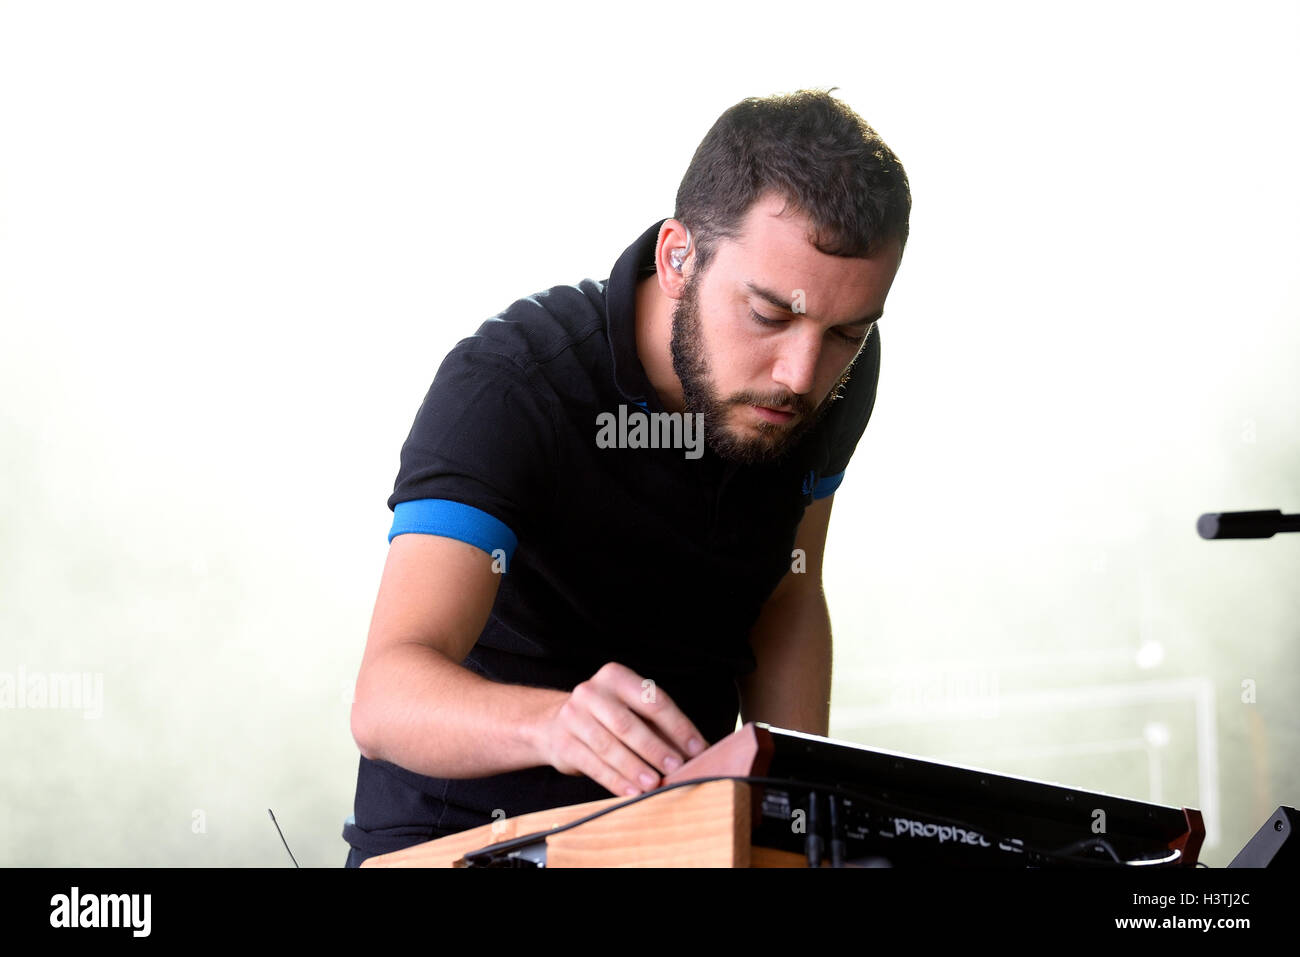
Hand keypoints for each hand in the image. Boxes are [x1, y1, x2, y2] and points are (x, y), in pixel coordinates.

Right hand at [531, 662, 707, 796]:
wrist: (554, 724)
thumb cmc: (606, 718)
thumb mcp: (633, 712)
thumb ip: (663, 728)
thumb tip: (700, 752)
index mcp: (615, 677)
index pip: (652, 700)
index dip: (677, 725)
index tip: (696, 748)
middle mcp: (591, 692)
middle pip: (627, 724)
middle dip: (654, 748)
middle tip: (676, 768)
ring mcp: (573, 716)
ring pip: (609, 746)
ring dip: (634, 768)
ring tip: (654, 784)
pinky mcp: (563, 743)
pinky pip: (593, 765)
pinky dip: (615, 781)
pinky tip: (631, 792)